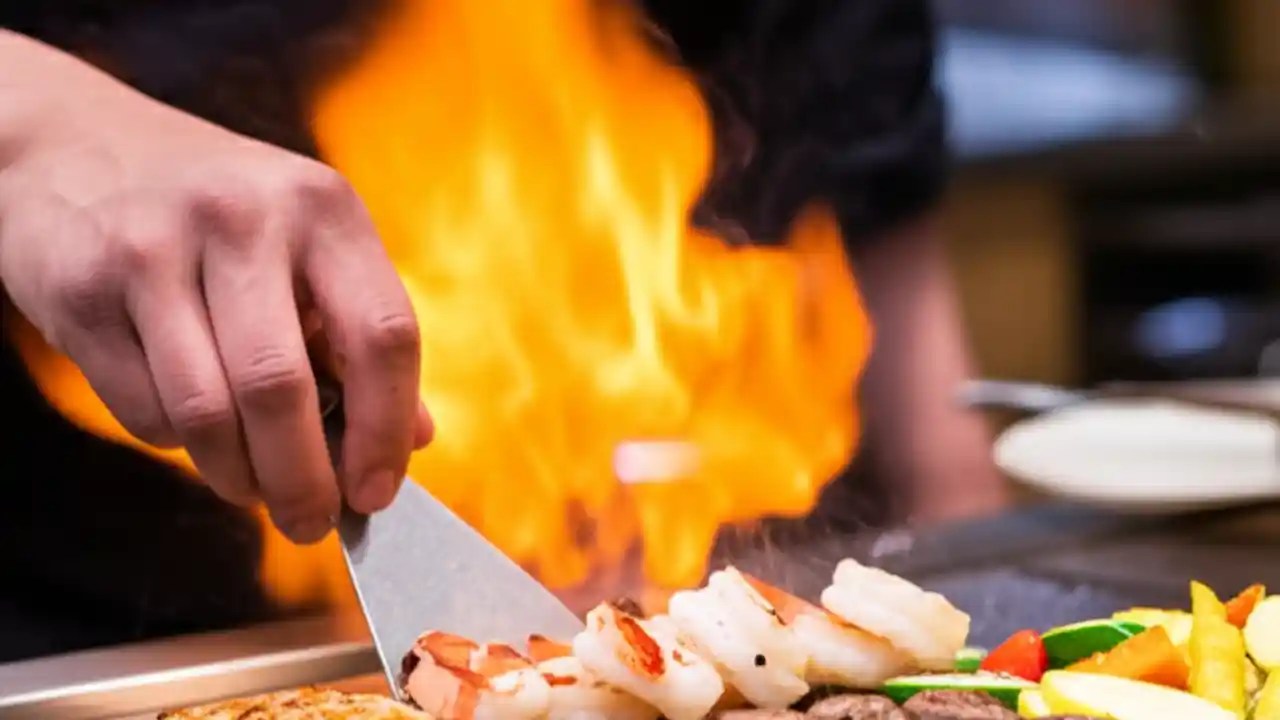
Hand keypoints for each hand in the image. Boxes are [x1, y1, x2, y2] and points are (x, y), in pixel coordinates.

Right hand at [0, 45, 431, 542]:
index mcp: (323, 208)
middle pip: (284, 388)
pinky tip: (191, 425)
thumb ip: (360, 334)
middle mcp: (244, 218)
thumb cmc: (220, 214)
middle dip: (303, 481)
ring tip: (252, 488)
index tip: (378, 491)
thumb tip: (414, 438)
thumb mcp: (306, 242)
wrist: (72, 145)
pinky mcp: (85, 289)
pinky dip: (177, 442)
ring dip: (238, 476)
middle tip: (310, 524)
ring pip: (208, 413)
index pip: (383, 335)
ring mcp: (154, 249)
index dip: (387, 430)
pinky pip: (144, 410)